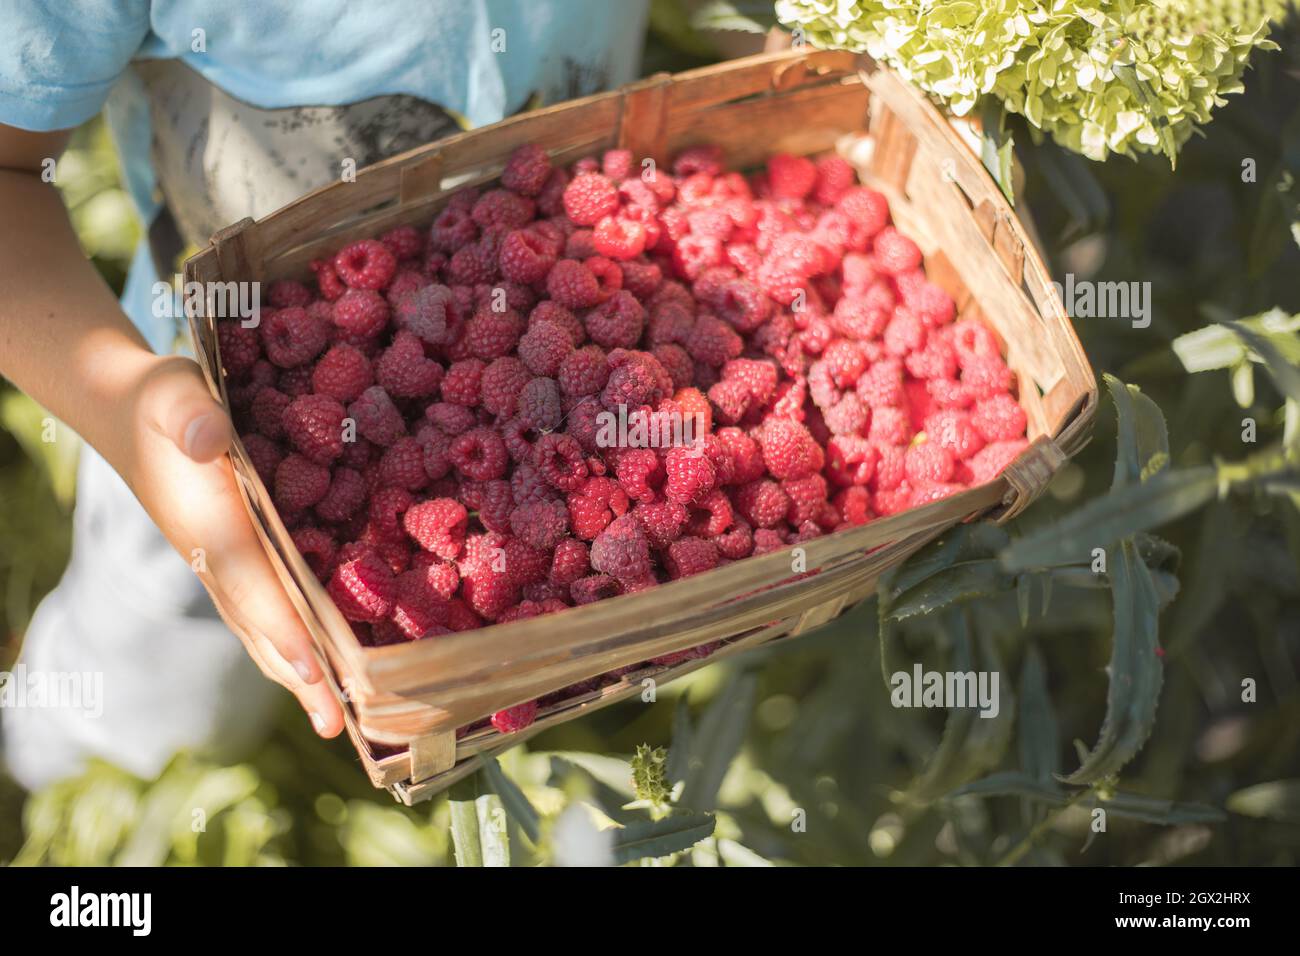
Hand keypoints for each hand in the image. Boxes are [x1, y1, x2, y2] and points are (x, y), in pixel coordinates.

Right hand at [119, 353, 345, 737]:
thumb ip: (191, 414)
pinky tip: (316, 665)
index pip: (253, 586)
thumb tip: (208, 438)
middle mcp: (214, 557)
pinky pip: (261, 611)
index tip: (315, 671)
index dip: (284, 627)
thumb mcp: (177, 393)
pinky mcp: (227, 560)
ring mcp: (218, 565)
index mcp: (209, 525)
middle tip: (337, 727)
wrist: (128, 411)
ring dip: (295, 673)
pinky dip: (287, 644)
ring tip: (333, 719)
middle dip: (299, 677)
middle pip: (261, 628)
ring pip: (260, 629)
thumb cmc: (164, 401)